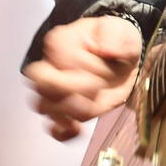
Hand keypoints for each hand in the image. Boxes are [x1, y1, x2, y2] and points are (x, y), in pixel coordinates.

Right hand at [23, 16, 142, 140]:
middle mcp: (51, 67)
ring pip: (46, 108)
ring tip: (93, 102)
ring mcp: (55, 91)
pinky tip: (78, 130)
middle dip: (73, 90)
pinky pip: (53, 129)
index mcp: (61, 42)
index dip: (90, 67)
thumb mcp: (122, 31)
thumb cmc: (115, 41)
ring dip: (73, 110)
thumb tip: (106, 49)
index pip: (64, 60)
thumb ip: (115, 37)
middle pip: (43, 85)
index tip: (109, 63)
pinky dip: (64, 133)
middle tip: (97, 86)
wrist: (120, 57)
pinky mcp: (65, 111)